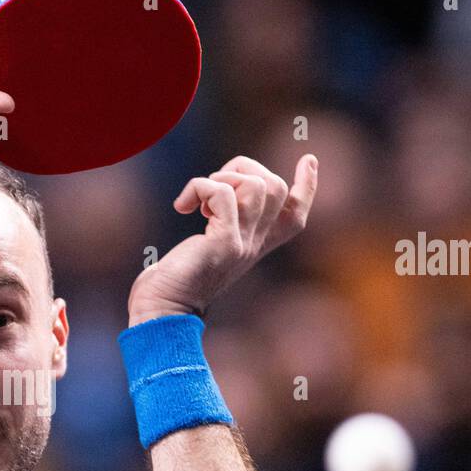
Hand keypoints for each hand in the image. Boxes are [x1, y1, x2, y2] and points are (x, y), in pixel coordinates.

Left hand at [127, 155, 317, 323]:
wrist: (161, 311)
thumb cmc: (173, 281)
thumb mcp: (207, 247)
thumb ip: (222, 223)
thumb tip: (218, 190)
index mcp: (255, 246)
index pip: (295, 216)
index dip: (307, 186)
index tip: (309, 159)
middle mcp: (254, 245)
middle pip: (276, 188)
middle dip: (243, 168)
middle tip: (211, 185)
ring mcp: (242, 244)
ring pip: (256, 185)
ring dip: (223, 176)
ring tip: (198, 198)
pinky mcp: (224, 243)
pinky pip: (223, 193)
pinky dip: (200, 187)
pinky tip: (182, 206)